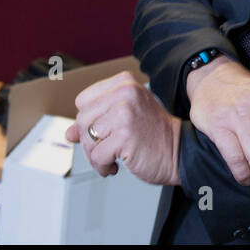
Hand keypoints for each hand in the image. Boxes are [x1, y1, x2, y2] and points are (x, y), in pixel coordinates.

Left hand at [66, 71, 181, 184]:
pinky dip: (103, 166)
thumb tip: (69, 133)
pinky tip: (116, 166)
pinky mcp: (125, 135)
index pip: (83, 100)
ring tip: (111, 159)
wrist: (180, 151)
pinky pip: (96, 155)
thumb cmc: (153, 135)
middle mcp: (124, 92)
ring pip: (86, 137)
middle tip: (105, 150)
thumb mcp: (124, 118)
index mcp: (124, 83)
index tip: (101, 132)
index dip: (88, 121)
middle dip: (89, 140)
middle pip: (82, 119)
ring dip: (95, 156)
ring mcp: (125, 113)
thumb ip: (96, 121)